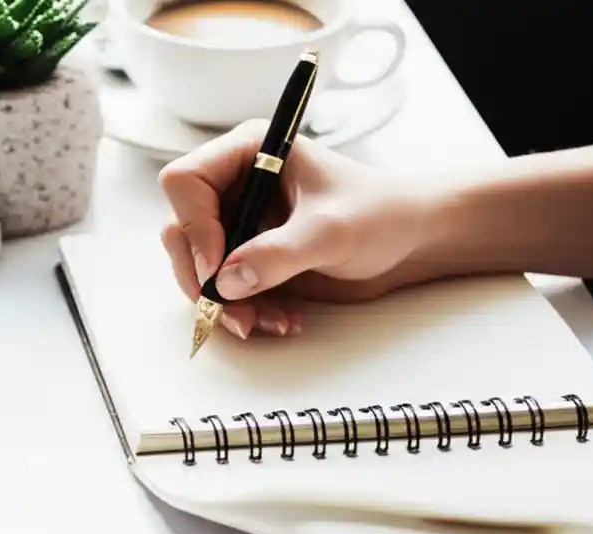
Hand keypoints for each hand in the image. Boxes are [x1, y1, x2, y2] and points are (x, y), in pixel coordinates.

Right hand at [158, 119, 433, 338]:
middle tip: (229, 310)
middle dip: (202, 277)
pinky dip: (244, 312)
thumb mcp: (331, 231)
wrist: (411, 243)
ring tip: (266, 322)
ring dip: (225, 303)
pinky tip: (281, 319)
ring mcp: (239, 223)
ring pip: (196, 268)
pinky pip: (222, 291)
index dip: (194, 226)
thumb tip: (227, 281)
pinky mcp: (248, 258)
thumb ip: (277, 254)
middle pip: (181, 231)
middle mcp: (235, 185)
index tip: (218, 267)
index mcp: (248, 152)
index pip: (185, 182)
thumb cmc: (382, 214)